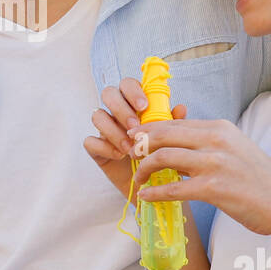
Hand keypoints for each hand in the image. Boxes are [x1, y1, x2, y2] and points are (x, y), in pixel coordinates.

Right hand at [84, 77, 186, 195]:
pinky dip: (104, 146)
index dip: (133, 91)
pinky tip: (118, 156)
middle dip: (121, 109)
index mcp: (134, 103)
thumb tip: (181, 108)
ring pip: (97, 115)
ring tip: (129, 148)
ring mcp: (105, 129)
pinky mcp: (96, 148)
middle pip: (108, 93)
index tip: (144, 106)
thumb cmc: (159, 155)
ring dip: (113, 130)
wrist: (150, 185)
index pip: (127, 84)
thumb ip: (172, 123)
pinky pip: (89, 141)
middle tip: (134, 127)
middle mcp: (117, 112)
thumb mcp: (169, 138)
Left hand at [128, 119, 270, 237]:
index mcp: (220, 128)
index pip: (174, 123)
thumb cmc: (261, 181)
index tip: (135, 141)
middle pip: (162, 134)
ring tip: (138, 180)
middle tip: (130, 157)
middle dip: (140, 145)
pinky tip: (146, 197)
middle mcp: (216, 140)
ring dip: (143, 169)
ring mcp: (214, 163)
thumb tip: (176, 147)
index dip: (149, 131)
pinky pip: (173, 188)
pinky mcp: (214, 188)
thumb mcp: (236, 150)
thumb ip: (208, 145)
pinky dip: (154, 193)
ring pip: (163, 157)